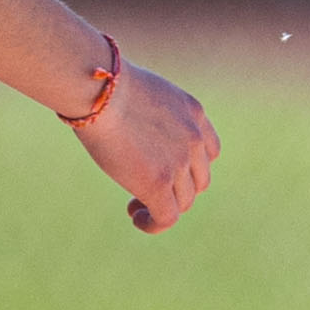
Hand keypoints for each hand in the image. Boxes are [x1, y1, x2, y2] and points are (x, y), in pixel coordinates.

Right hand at [75, 63, 216, 232]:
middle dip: (177, 189)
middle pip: (199, 179)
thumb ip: (145, 109)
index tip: (162, 168)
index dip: (189, 167)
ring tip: (137, 206)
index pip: (209, 151)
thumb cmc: (102, 86)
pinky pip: (167, 217)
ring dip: (164, 207)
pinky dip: (154, 223)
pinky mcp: (158, 183)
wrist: (99, 90)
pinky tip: (138, 218)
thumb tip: (126, 119)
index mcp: (193, 113)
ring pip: (185, 200)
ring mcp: (179, 162)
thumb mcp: (138, 90)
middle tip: (145, 188)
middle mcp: (194, 139)